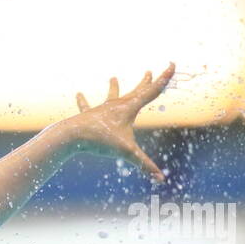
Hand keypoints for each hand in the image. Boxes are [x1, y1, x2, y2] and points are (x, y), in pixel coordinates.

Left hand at [65, 63, 174, 181]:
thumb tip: (161, 179)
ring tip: (112, 77)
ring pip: (110, 95)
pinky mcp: (87, 116)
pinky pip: (86, 106)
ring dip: (113, 87)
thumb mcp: (126, 153)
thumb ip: (145, 165)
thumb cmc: (100, 142)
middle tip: (150, 71)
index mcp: (129, 109)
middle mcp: (116, 105)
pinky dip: (83, 101)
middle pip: (134, 92)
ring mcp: (101, 109)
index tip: (171, 64)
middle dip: (145, 82)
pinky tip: (78, 94)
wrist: (73, 135)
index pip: (152, 91)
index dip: (164, 78)